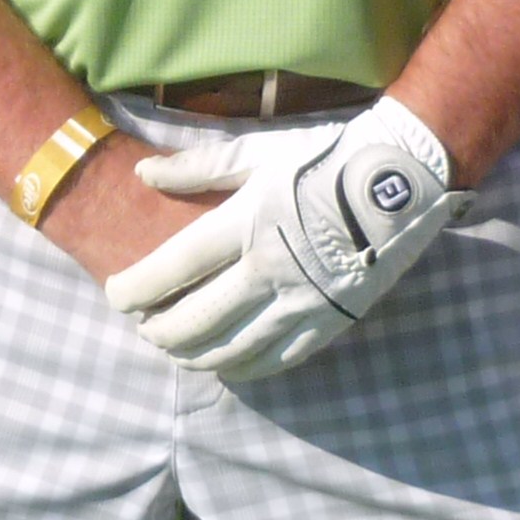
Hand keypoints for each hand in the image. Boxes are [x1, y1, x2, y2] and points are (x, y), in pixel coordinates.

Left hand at [100, 97, 469, 380]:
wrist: (403, 178)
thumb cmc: (327, 157)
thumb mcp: (259, 150)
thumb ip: (197, 168)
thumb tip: (143, 172)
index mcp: (246, 221)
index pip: (173, 268)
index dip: (137, 289)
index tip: (116, 296)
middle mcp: (269, 268)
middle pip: (195, 319)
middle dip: (159, 331)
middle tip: (145, 328)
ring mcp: (302, 301)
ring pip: (232, 349)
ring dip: (194, 356)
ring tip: (176, 351)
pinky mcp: (330, 321)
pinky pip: (278, 360)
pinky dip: (244, 368)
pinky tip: (226, 366)